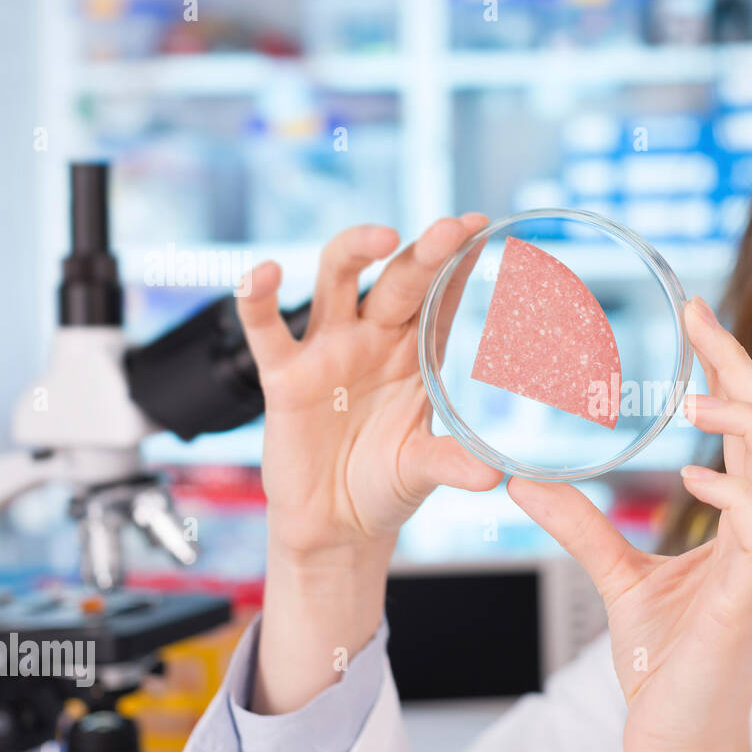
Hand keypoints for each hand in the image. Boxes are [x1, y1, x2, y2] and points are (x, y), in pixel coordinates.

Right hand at [238, 217, 502, 558]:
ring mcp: (328, 351)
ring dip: (355, 251)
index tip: (480, 226)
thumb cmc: (384, 487)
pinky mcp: (284, 376)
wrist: (335, 525)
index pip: (439, 298)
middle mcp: (373, 341)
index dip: (457, 261)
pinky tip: (266, 272)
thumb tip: (493, 475)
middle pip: (398, 280)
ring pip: (336, 280)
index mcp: (416, 355)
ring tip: (383, 237)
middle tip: (451, 229)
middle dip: (424, 252)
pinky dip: (259, 297)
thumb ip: (451, 464)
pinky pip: (266, 328)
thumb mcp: (421, 472)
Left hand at [507, 295, 751, 751]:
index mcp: (750, 524)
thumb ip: (583, 526)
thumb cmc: (665, 663)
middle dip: (746, 371)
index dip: (732, 369)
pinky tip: (693, 474)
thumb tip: (524, 482)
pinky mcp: (751, 604)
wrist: (674, 741)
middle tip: (701, 318)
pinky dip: (734, 495)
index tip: (698, 315)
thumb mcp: (619, 576)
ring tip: (698, 398)